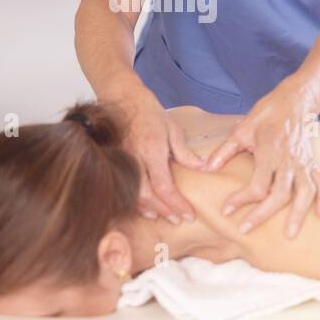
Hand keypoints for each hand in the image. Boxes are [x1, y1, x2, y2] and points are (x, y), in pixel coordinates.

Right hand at [116, 91, 206, 224]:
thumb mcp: (173, 129)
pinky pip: (126, 188)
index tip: (189, 214)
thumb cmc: (150, 112)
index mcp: (152, 150)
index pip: (164, 186)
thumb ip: (185, 153)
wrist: (124, 98)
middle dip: (164, 211)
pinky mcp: (117, 163)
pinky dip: (137, 202)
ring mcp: (124, 162)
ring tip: (164, 216)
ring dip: (149, 209)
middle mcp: (135, 158)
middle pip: (147, 195)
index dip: (176, 204)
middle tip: (179, 220)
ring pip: (133, 195)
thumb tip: (202, 168)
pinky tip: (147, 207)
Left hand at [200, 86, 319, 238]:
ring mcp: (303, 163)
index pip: (258, 185)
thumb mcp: (242, 129)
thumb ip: (224, 151)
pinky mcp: (312, 163)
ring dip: (298, 214)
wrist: (295, 99)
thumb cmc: (267, 113)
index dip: (241, 199)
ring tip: (290, 234)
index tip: (227, 209)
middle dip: (263, 215)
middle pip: (280, 194)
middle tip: (246, 229)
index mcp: (270, 152)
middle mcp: (289, 160)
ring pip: (304, 193)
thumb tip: (206, 169)